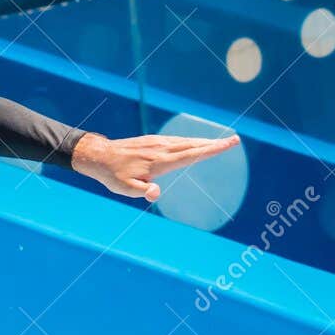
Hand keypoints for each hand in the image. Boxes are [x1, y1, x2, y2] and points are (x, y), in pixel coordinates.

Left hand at [68, 130, 239, 202]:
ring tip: (220, 142)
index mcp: (160, 162)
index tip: (228, 144)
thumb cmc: (114, 175)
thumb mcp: (125, 188)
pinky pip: (176, 140)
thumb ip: (142, 191)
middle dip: (215, 144)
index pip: (191, 155)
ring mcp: (158, 143)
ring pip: (186, 141)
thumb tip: (155, 193)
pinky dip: (190, 141)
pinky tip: (194, 143)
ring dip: (204, 141)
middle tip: (235, 141)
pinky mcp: (153, 141)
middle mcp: (162, 149)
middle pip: (194, 145)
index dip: (211, 150)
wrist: (100, 155)